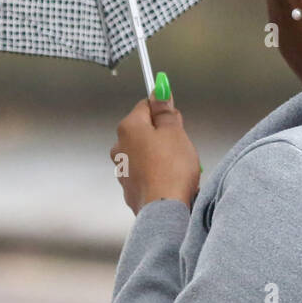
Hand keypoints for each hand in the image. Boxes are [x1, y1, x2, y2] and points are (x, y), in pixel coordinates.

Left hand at [109, 79, 200, 214]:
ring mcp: (123, 169)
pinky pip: (147, 173)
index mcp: (128, 127)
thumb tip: (159, 92)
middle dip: (163, 135)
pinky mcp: (130, 188)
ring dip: (161, 155)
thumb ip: (165, 111)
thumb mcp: (174, 131)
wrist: (164, 210)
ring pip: (146, 153)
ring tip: (179, 167)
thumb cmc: (171, 169)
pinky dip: (158, 174)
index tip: (176, 118)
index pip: (145, 105)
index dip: (163, 110)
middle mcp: (120, 147)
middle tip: (181, 145)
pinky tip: (171, 181)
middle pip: (144, 130)